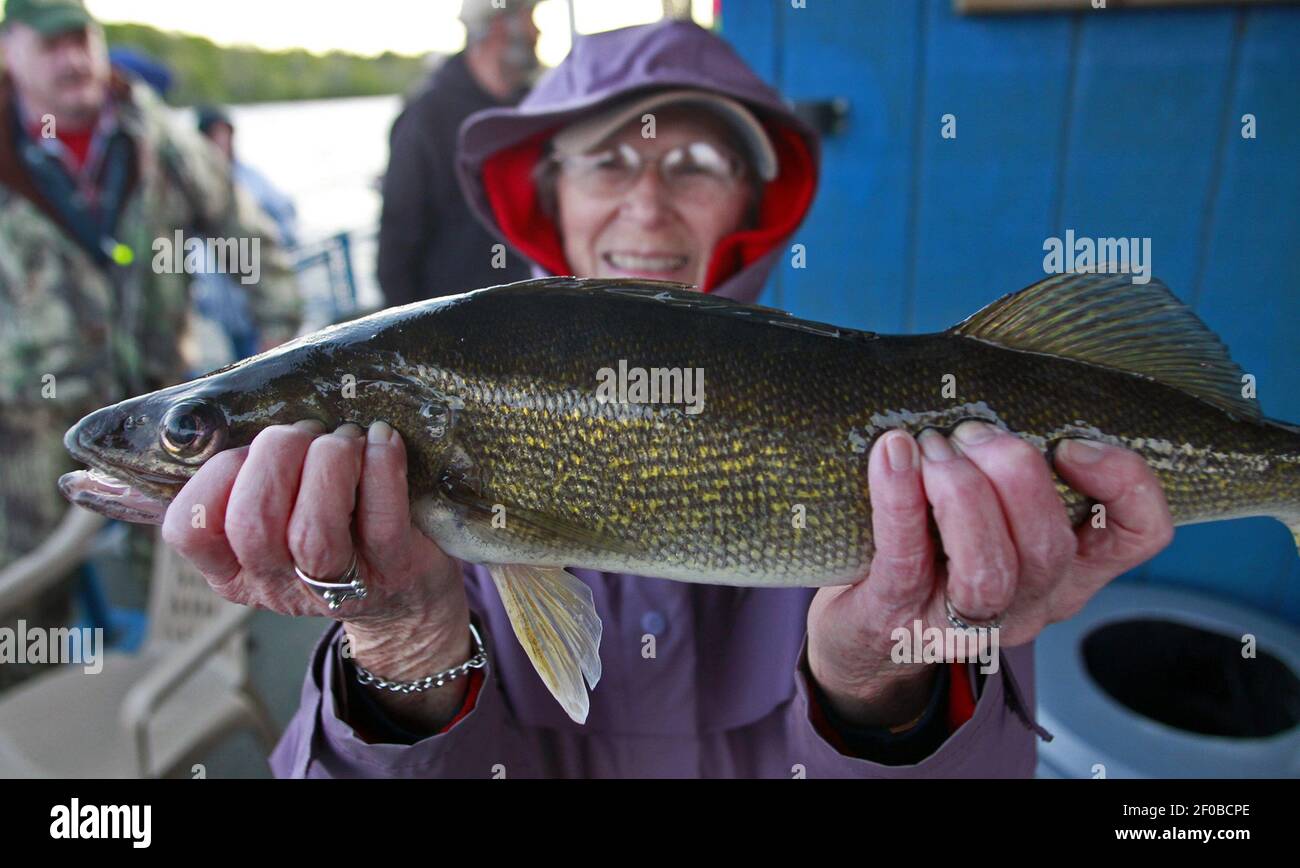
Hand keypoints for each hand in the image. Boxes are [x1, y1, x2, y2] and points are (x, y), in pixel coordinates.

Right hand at [163, 420, 472, 728]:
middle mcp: (278, 585)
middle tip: (303, 432)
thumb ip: (252, 477)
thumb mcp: (277, 512)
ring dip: (328, 463)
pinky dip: (381, 467)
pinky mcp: (393, 572)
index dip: (215, 475)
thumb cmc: (332, 528)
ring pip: (313, 532)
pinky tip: (382, 440)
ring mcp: (337, 585)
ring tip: (343, 440)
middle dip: (276, 456)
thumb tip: (239, 410)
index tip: (248, 450)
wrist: (408, 589)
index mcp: (233, 569)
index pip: (189, 529)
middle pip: (252, 524)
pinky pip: (381, 520)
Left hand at [807, 421, 1174, 729]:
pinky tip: (893, 454)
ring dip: (963, 494)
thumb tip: (1001, 373)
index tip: (1070, 441)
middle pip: (1050, 547)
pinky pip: (906, 560)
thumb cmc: (935, 549)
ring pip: (990, 570)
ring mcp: (962, 621)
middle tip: (969, 432)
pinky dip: (899, 500)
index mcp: (1068, 569)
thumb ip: (1011, 465)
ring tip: (932, 448)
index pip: (1139, 534)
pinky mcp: (897, 616)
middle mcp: (1029, 602)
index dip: (1125, 482)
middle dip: (1014, 474)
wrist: (861, 633)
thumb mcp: (994, 513)